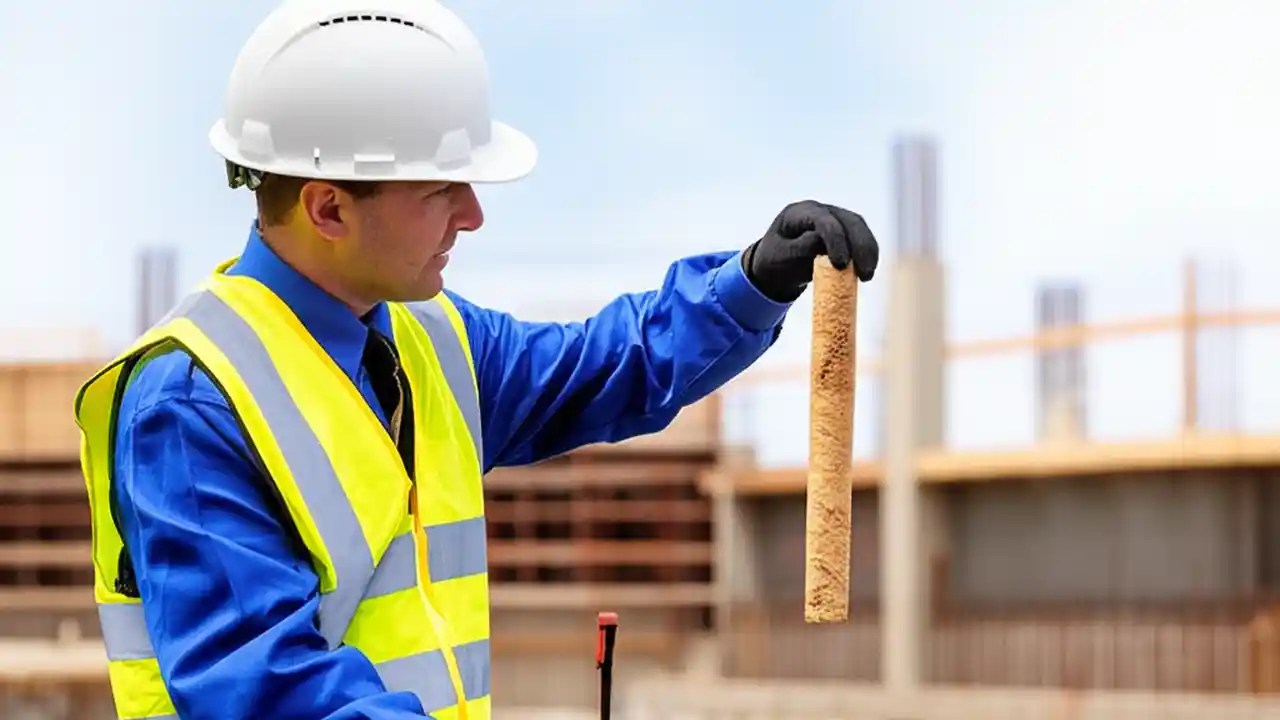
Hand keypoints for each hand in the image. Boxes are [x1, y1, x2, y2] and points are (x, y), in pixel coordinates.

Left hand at [741, 200, 879, 302]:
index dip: (835, 240)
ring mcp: (833, 219)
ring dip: (868, 250)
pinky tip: (868, 270)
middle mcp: (819, 211)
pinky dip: (867, 253)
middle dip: (860, 246)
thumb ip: (798, 249)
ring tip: (868, 275)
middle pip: (847, 221)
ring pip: (858, 227)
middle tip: (864, 273)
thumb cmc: (774, 260)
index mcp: (798, 213)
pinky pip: (861, 238)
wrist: (777, 265)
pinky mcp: (843, 232)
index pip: (823, 220)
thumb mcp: (779, 258)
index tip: (841, 264)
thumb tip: (819, 242)